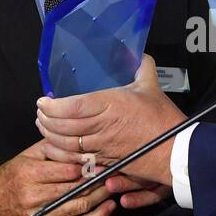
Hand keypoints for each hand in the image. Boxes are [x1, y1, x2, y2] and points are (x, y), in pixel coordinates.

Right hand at [0, 139, 116, 215]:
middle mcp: (33, 196)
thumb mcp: (27, 156)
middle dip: (99, 181)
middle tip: (117, 172)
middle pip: (75, 189)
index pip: (66, 171)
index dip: (88, 166)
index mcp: (29, 174)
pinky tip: (108, 208)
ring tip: (116, 187)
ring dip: (101, 198)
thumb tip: (79, 143)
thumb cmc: (11, 176)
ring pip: (78, 208)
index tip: (105, 160)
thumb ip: (52, 148)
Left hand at [35, 55, 184, 185]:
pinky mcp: (106, 160)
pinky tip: (58, 148)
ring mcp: (102, 146)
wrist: (175, 150)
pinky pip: (77, 159)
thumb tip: (140, 55)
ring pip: (66, 145)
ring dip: (51, 137)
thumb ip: (143, 68)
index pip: (72, 106)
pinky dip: (64, 154)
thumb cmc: (164, 121)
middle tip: (40, 113)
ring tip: (44, 127)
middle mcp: (102, 126)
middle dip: (46, 120)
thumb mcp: (151, 88)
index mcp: (110, 105)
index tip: (43, 101)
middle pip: (63, 127)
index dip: (52, 106)